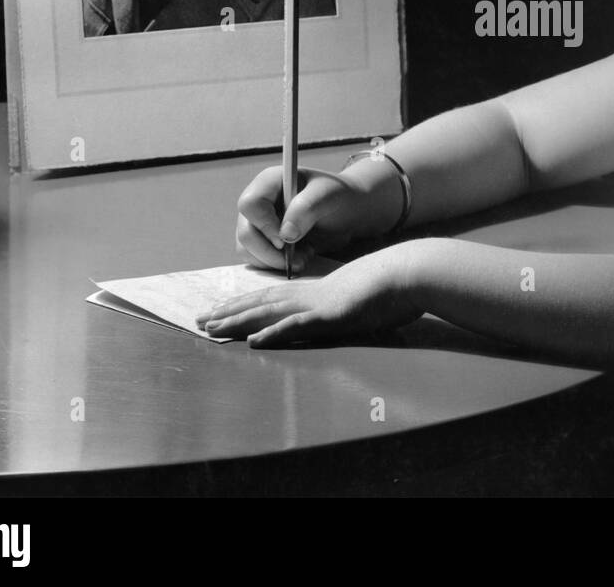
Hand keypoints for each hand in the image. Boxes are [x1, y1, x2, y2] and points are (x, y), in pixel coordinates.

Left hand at [197, 247, 420, 346]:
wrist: (413, 271)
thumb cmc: (396, 284)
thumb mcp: (366, 296)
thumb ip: (351, 305)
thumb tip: (347, 308)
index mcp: (319, 291)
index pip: (274, 297)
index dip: (246, 303)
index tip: (223, 310)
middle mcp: (313, 295)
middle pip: (263, 302)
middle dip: (230, 311)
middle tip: (200, 320)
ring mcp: (320, 304)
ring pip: (270, 312)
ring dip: (239, 321)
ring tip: (211, 329)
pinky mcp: (332, 315)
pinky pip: (297, 326)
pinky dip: (274, 333)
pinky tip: (254, 341)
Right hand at [236, 165, 378, 271]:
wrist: (346, 212)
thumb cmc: (337, 196)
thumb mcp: (328, 195)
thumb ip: (307, 208)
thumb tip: (285, 235)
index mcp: (270, 182)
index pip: (250, 204)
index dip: (265, 226)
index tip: (287, 240)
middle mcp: (258, 202)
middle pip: (245, 232)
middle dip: (271, 253)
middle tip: (300, 258)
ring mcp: (257, 222)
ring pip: (247, 250)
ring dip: (275, 262)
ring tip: (304, 258)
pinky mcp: (262, 241)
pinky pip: (255, 259)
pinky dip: (275, 265)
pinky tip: (299, 258)